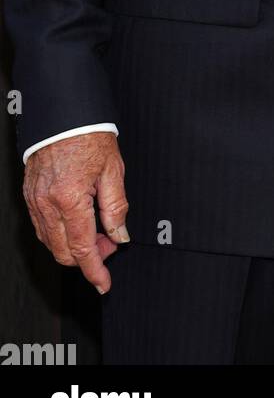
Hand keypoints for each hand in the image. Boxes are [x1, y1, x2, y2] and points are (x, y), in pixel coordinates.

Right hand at [23, 132, 128, 293]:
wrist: (65, 113)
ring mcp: (35, 200)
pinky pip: (42, 226)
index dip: (95, 271)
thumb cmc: (89, 135)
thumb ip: (117, 207)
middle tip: (110, 243)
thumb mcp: (113, 170)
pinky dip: (59, 233)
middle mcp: (47, 203)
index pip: (82, 248)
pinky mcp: (29, 195)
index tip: (104, 283)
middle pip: (63, 251)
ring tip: (97, 229)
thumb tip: (120, 235)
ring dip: (73, 245)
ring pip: (50, 242)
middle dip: (88, 256)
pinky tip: (77, 222)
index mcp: (70, 199)